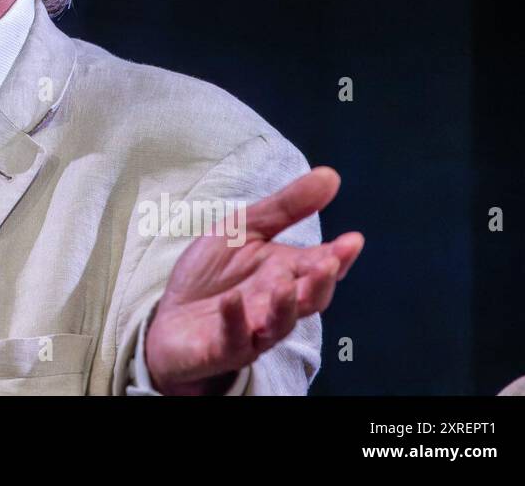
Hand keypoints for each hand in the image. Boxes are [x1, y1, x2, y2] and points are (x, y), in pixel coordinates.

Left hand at [144, 166, 363, 394]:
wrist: (171, 319)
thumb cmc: (213, 275)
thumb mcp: (244, 229)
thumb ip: (286, 207)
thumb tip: (330, 176)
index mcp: (286, 274)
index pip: (321, 267)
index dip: (338, 256)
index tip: (352, 239)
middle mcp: (276, 305)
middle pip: (308, 299)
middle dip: (320, 282)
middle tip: (329, 261)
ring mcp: (251, 330)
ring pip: (278, 324)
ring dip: (285, 306)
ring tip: (285, 283)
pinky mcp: (220, 348)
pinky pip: (232, 338)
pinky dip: (234, 320)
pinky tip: (231, 301)